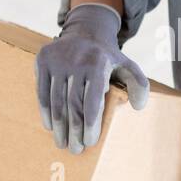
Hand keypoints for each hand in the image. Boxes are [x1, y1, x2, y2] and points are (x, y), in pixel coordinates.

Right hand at [35, 2, 148, 151]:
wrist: (86, 30)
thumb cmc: (107, 58)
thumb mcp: (128, 66)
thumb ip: (139, 84)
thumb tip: (139, 106)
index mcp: (98, 65)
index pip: (93, 101)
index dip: (91, 124)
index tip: (90, 142)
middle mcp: (77, 61)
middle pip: (73, 104)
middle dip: (74, 131)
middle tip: (76, 150)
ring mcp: (58, 61)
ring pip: (57, 101)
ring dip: (59, 126)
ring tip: (63, 144)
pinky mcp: (43, 61)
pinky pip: (42, 92)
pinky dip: (46, 112)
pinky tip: (51, 127)